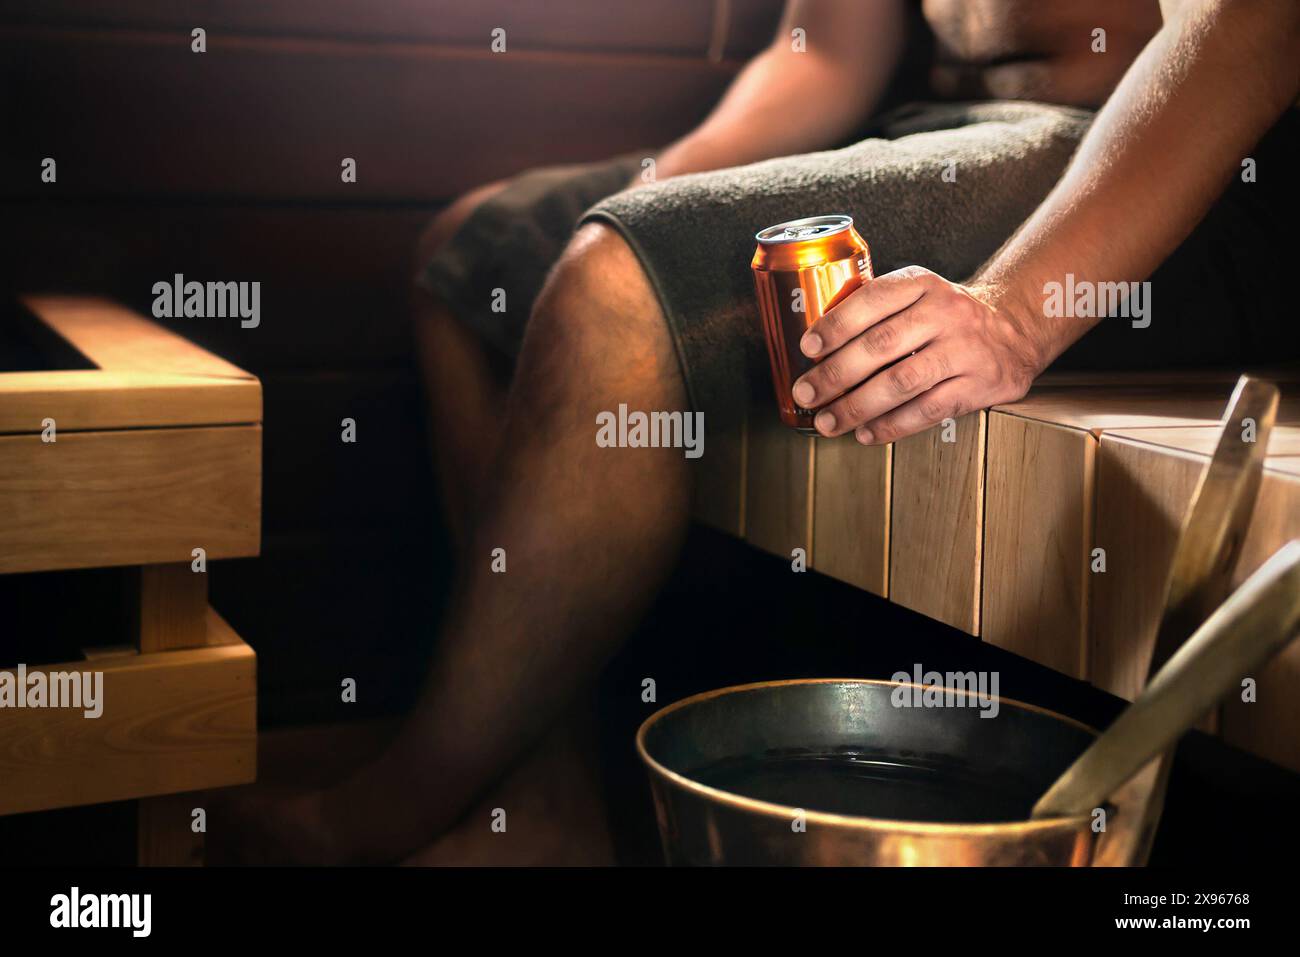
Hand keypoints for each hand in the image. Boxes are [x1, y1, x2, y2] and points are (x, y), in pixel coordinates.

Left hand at [791, 266, 1045, 443]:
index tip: (808, 347)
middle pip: (882, 345)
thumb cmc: (947, 316)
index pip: (874, 299)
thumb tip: (818, 348)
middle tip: (807, 391)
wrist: (1015, 328)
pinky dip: (892, 425)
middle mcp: (946, 312)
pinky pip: (928, 410)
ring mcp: (965, 349)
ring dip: (858, 406)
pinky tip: (867, 433)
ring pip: (902, 382)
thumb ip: (878, 310)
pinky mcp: (980, 384)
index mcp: (924, 284)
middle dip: (837, 373)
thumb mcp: (919, 294)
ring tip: (829, 422)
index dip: (837, 324)